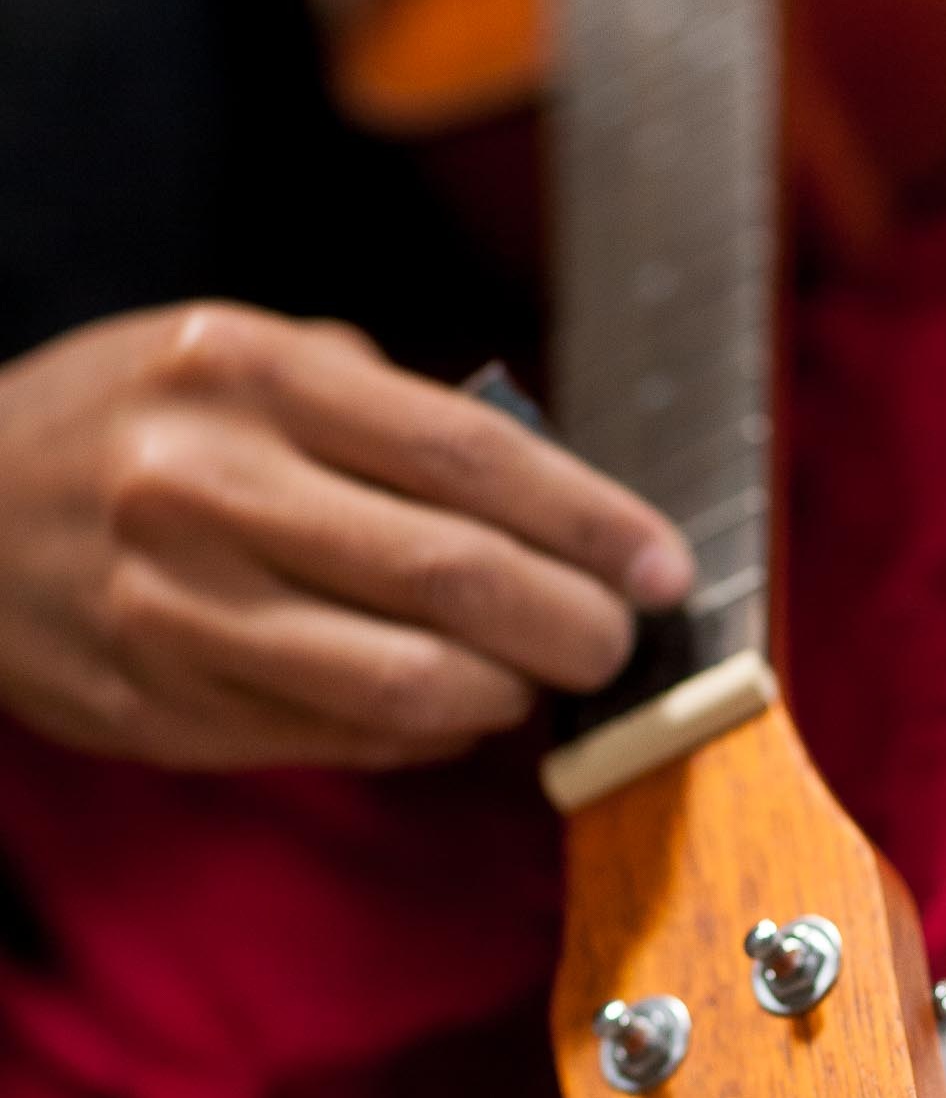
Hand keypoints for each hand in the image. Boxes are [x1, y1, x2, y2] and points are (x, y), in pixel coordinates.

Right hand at [0, 303, 692, 769]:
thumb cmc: (130, 425)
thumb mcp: (236, 357)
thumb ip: (380, 410)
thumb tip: (545, 501)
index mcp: (242, 374)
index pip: (470, 457)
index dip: (591, 521)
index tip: (664, 566)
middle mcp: (203, 489)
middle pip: (453, 580)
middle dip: (574, 625)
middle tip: (618, 639)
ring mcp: (174, 611)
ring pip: (405, 687)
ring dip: (505, 696)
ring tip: (533, 677)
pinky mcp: (160, 709)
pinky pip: (341, 740)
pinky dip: (425, 735)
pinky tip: (451, 708)